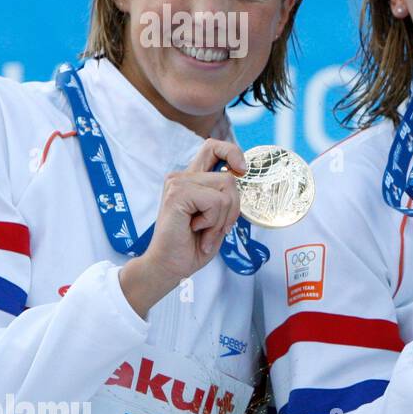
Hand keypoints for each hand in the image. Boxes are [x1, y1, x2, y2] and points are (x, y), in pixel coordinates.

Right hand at [118, 139, 245, 318]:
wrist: (170, 266)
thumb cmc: (193, 245)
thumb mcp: (218, 217)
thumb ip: (226, 196)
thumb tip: (240, 176)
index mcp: (193, 180)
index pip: (213, 147)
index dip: (232, 152)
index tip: (242, 170)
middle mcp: (183, 177)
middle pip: (229, 176)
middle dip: (233, 207)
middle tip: (218, 227)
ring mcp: (178, 183)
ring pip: (226, 189)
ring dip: (222, 218)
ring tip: (204, 230)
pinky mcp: (176, 194)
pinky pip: (216, 201)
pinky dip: (213, 221)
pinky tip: (196, 229)